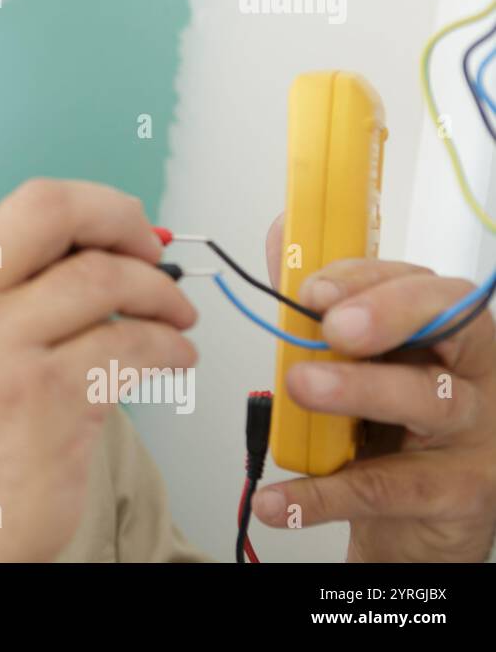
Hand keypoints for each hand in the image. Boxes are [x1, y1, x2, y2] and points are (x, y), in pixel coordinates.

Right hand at [0, 178, 197, 561]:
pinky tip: (172, 359)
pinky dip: (169, 346)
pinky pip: (131, 345)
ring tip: (174, 316)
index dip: (84, 213)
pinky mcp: (47, 400)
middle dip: (120, 218)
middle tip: (148, 249)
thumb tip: (75, 248)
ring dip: (160, 293)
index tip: (113, 234)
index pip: (16, 207)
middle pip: (53, 210)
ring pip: (105, 277)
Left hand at [251, 211, 495, 561]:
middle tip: (331, 328)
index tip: (314, 292)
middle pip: (452, 327)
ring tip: (299, 387)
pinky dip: (324, 495)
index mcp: (453, 332)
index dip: (369, 282)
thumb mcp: (358, 360)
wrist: (417, 519)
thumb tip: (283, 231)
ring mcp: (477, 435)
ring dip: (359, 390)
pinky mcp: (461, 494)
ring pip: (429, 401)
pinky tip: (276, 500)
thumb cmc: (389, 424)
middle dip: (389, 315)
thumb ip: (325, 301)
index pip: (428, 287)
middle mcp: (478, 374)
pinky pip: (389, 488)